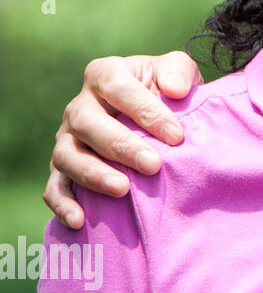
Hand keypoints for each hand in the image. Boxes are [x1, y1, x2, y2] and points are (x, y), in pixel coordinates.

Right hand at [45, 52, 202, 228]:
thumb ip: (178, 71)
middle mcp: (80, 105)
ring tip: (122, 190)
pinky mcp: (63, 168)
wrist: (156, 119)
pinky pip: (55, 186)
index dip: (146, 111)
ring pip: (67, 156)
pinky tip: (79, 221)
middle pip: (87, 123)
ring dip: (93, 174)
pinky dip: (63, 204)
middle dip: (120, 145)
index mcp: (105, 75)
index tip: (176, 136)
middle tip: (153, 165)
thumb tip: (176, 89)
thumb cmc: (168, 92)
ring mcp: (67, 138)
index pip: (118, 89)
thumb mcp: (177, 71)